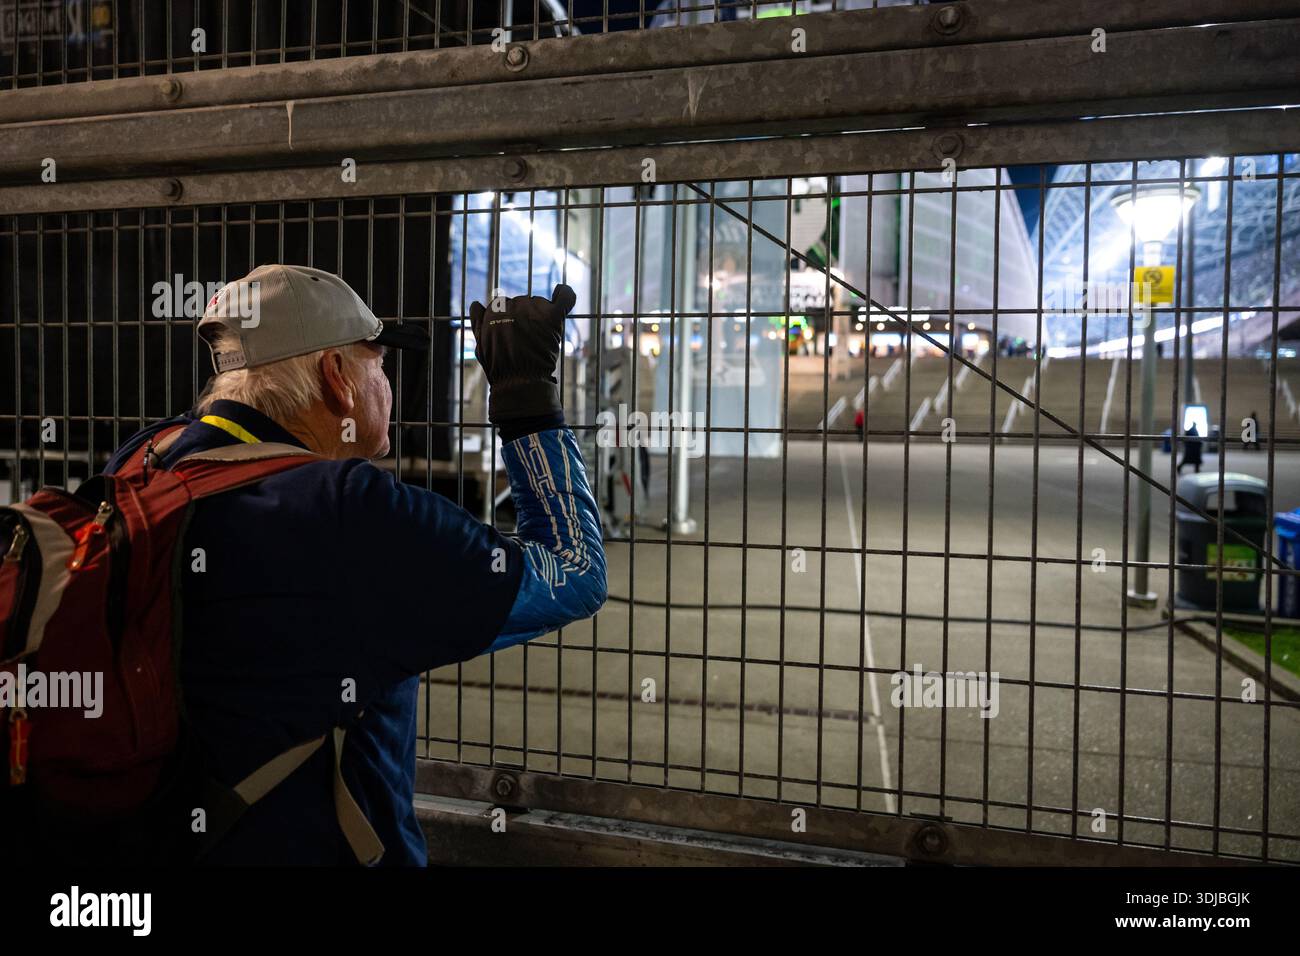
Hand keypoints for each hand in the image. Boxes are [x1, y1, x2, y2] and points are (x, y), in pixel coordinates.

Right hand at [469, 284, 575, 422]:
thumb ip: (478, 321)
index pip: (503, 304)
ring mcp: (533, 309)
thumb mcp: (481, 343)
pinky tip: (561, 292)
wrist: (519, 380)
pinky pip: (564, 297)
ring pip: (539, 302)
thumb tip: (476, 304)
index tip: (512, 335)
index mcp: (494, 309)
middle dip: (524, 318)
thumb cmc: (499, 366)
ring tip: (538, 337)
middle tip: (526, 340)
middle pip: (522, 303)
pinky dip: (564, 293)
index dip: (507, 320)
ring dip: (540, 315)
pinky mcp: (551, 316)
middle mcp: (513, 305)